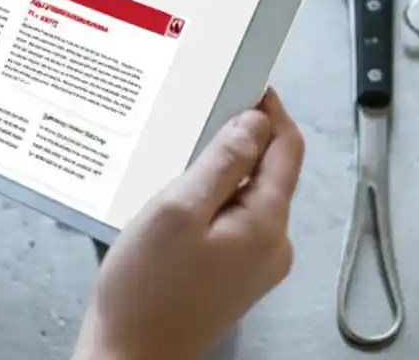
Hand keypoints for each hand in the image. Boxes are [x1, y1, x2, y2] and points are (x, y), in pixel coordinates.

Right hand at [74, 89, 303, 359]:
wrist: (130, 355)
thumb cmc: (146, 292)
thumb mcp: (178, 209)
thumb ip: (221, 162)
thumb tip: (254, 123)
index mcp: (266, 224)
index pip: (288, 147)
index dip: (269, 110)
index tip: (246, 85)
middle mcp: (272, 245)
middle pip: (270, 170)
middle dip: (238, 141)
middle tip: (195, 124)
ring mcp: (255, 263)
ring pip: (248, 196)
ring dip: (219, 174)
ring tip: (175, 173)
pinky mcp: (234, 274)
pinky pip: (232, 221)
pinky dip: (211, 203)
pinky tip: (175, 208)